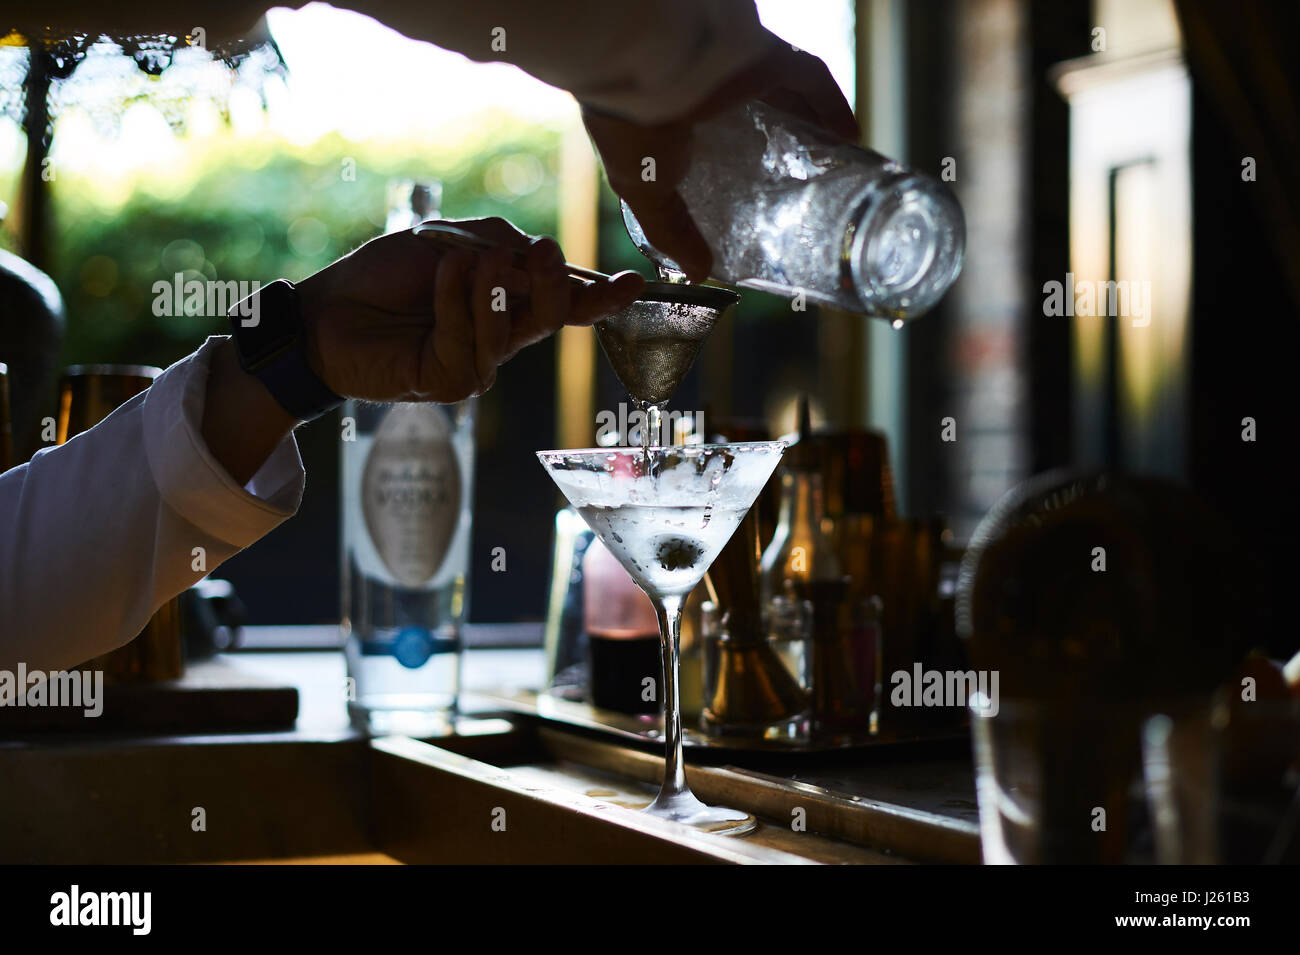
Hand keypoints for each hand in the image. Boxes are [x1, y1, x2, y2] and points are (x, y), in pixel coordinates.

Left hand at [203, 218, 643, 483]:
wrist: (325, 311)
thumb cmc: (384, 277)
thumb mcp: (448, 242)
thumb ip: (497, 244)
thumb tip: (538, 257)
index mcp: (505, 302)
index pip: (564, 302)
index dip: (601, 296)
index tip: (634, 284)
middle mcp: (499, 337)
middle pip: (553, 316)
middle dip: (558, 286)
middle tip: (544, 253)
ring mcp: (476, 365)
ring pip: (516, 331)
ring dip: (494, 287)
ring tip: (465, 260)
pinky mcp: (448, 385)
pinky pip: (472, 344)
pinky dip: (459, 302)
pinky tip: (443, 278)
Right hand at [583, 30, 857, 282]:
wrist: (646, 65)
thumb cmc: (635, 128)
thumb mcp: (643, 189)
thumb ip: (671, 231)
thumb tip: (697, 272)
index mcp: (669, 119)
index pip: (706, 144)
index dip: (730, 170)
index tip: (748, 202)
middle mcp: (706, 93)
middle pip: (752, 120)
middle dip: (775, 150)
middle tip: (794, 184)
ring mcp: (739, 73)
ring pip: (786, 99)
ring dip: (809, 128)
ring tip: (827, 162)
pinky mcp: (766, 55)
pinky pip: (810, 77)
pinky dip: (832, 104)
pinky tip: (850, 135)